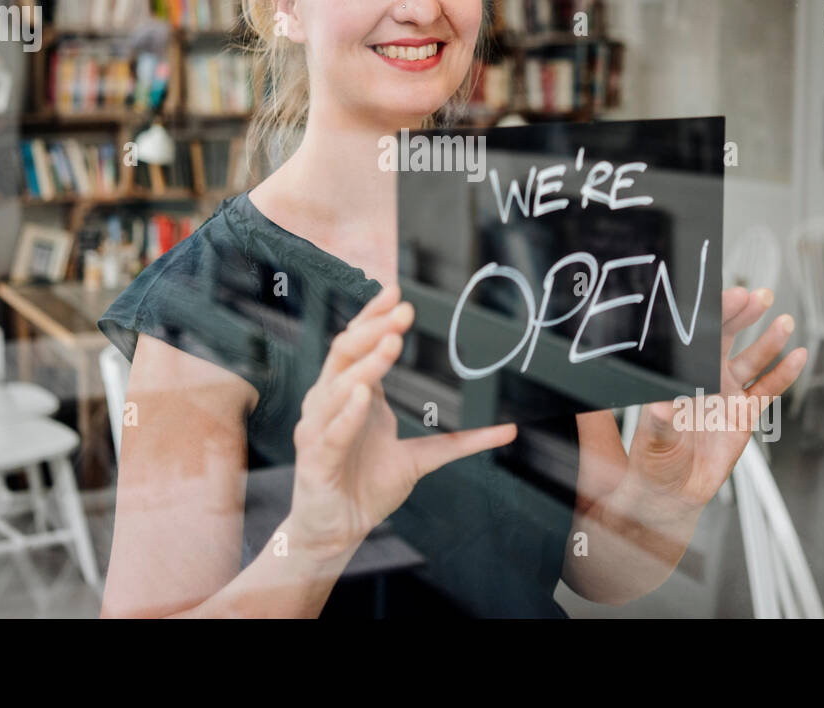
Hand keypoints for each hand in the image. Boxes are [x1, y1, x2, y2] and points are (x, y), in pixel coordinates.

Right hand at [284, 283, 516, 561]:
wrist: (337, 531)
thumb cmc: (368, 485)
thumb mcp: (422, 457)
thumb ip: (460, 440)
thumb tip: (508, 429)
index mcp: (352, 393)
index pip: (357, 343)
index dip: (373, 316)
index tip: (397, 292)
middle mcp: (331, 403)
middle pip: (346, 353)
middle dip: (375, 330)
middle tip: (404, 312)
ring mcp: (318, 429)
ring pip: (339, 387)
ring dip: (367, 365)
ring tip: (392, 344)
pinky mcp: (315, 461)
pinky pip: (331, 432)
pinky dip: (348, 413)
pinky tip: (363, 395)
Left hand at [619, 287, 806, 513]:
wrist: (671, 492)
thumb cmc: (653, 461)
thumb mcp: (653, 443)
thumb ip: (660, 425)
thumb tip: (662, 408)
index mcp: (676, 376)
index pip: (693, 337)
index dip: (710, 317)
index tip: (726, 299)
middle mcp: (701, 378)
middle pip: (722, 337)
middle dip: (739, 315)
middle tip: (758, 295)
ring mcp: (725, 393)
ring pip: (750, 358)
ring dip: (768, 340)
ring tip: (784, 320)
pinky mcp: (744, 413)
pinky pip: (767, 388)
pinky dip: (784, 373)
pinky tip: (798, 356)